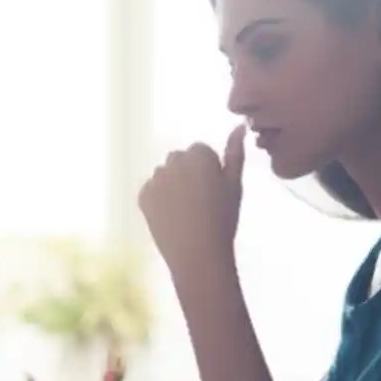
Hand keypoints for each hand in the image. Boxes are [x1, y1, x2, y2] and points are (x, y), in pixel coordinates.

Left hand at [139, 124, 246, 275]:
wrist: (197, 253)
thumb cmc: (222, 219)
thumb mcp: (235, 184)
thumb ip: (235, 152)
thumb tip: (238, 126)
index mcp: (198, 155)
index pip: (201, 151)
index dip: (208, 170)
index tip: (213, 190)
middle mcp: (173, 161)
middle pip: (180, 159)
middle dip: (187, 173)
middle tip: (199, 201)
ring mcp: (155, 179)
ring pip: (164, 174)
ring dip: (172, 185)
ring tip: (185, 211)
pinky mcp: (142, 196)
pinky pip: (151, 190)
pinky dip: (159, 199)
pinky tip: (171, 217)